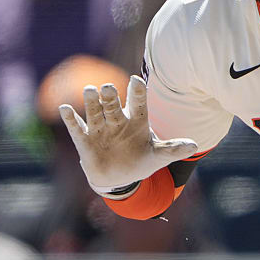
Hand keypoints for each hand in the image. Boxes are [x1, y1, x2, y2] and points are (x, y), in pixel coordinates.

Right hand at [58, 76, 198, 194]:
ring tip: (90, 90)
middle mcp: (117, 120)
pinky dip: (70, 119)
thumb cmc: (140, 162)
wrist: (119, 179)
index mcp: (136, 121)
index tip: (136, 80)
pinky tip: (65, 109)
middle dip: (111, 96)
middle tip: (110, 88)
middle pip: (113, 104)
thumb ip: (172, 149)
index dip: (137, 92)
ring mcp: (100, 129)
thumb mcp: (158, 157)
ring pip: (95, 111)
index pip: (138, 103)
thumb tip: (194, 145)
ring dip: (92, 102)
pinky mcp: (85, 140)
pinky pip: (76, 127)